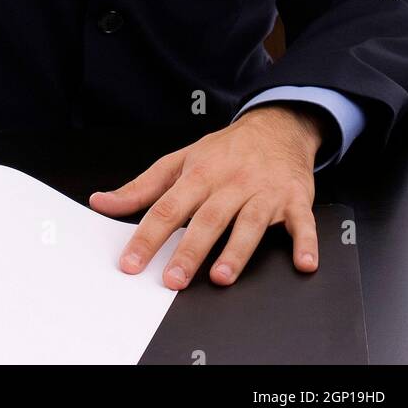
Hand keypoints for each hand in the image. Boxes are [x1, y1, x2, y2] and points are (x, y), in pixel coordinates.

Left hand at [89, 105, 326, 288]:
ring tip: (221, 277)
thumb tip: (102, 202)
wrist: (275, 127)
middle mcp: (230, 183)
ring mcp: (263, 192)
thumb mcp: (180, 162)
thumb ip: (142, 187)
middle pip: (207, 218)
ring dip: (237, 251)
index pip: (167, 207)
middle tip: (172, 280)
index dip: (147, 236)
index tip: (131, 263)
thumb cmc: (224, 151)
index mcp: (199, 174)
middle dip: (189, 250)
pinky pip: (301, 223)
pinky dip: (305, 243)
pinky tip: (303, 263)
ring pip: (249, 222)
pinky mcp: (294, 200)